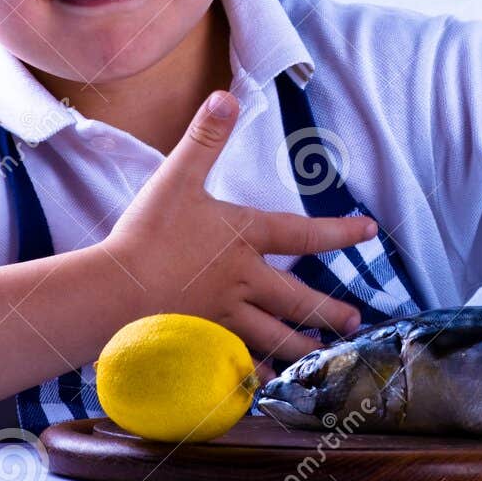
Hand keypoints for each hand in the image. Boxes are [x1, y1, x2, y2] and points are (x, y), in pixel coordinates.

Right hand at [102, 90, 369, 381]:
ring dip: (302, 347)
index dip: (339, 231)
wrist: (113, 293)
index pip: (303, 232)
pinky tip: (266, 384)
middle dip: (329, 311)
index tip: (369, 232)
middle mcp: (245, 280)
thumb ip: (204, 138)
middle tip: (355, 322)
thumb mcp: (176, 178)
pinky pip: (239, 365)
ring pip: (276, 337)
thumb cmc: (145, 233)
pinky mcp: (204, 344)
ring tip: (321, 356)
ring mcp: (227, 317)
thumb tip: (227, 96)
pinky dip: (257, 376)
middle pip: (298, 298)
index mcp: (244, 237)